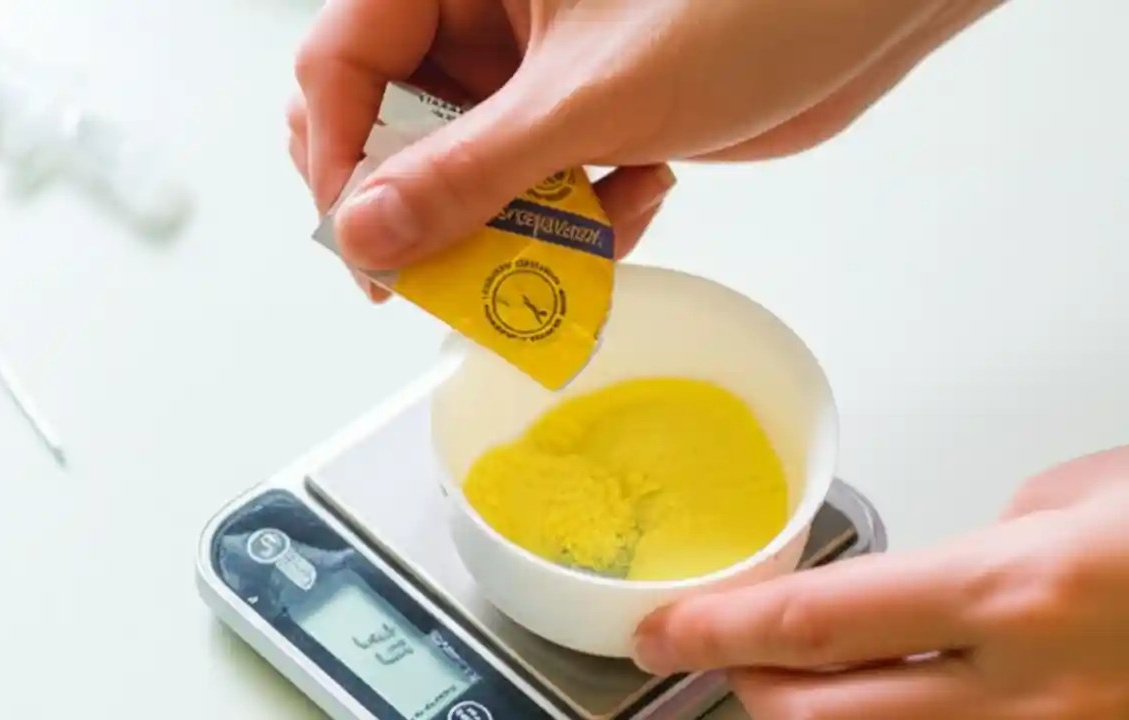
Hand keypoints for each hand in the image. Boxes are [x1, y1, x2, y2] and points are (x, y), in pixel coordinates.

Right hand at [289, 0, 1002, 289]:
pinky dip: (578, 215)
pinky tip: (643, 191)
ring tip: (585, 227)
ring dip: (517, 222)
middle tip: (459, 263)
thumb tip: (366, 236)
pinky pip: (536, 185)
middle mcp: (485, 15)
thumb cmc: (750, 2)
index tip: (367, 244)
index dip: (338, 159)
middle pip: (391, 124)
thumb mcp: (592, 97)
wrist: (870, 5)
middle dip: (431, 205)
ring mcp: (534, 67)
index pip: (340, 63)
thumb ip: (469, 172)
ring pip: (469, 169)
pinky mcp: (585, 112)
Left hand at [632, 446, 1128, 719]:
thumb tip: (931, 577)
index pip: (820, 624)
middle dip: (748, 690)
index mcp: (1020, 590)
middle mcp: (1030, 690)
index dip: (720, 632)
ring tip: (790, 679)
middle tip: (715, 652)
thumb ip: (988, 541)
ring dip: (815, 718)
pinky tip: (892, 698)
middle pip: (824, 719)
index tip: (659, 628)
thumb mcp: (1086, 492)